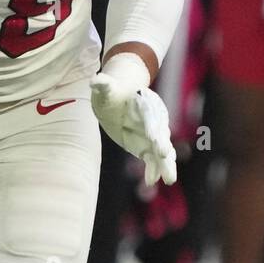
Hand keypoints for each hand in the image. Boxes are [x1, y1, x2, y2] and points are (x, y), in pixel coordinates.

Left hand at [90, 71, 175, 187]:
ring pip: (162, 150)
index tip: (155, 140)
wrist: (118, 99)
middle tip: (165, 156)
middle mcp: (153, 120)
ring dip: (165, 165)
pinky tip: (151, 181)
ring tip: (168, 179)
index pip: (150, 117)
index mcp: (146, 104)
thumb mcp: (106, 88)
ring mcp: (152, 134)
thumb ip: (103, 84)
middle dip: (163, 146)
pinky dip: (153, 170)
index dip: (153, 128)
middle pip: (160, 134)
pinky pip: (152, 160)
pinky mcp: (147, 145)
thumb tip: (94, 80)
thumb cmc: (112, 91)